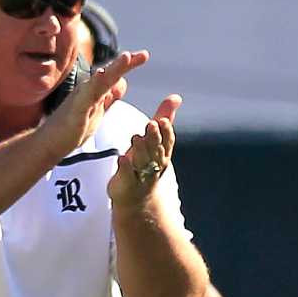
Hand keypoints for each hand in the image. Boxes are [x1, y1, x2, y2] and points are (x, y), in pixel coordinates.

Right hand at [43, 49, 144, 154]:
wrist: (48, 145)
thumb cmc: (70, 130)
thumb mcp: (96, 112)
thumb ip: (108, 98)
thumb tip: (122, 82)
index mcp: (94, 92)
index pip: (114, 75)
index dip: (128, 65)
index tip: (144, 55)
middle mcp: (87, 91)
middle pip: (110, 74)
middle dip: (126, 64)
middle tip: (144, 54)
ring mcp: (80, 99)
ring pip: (100, 81)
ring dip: (114, 69)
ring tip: (127, 57)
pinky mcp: (75, 110)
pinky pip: (86, 96)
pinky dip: (95, 85)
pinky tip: (102, 75)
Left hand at [109, 94, 180, 208]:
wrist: (136, 199)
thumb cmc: (146, 165)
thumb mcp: (156, 141)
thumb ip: (164, 118)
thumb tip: (176, 97)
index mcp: (162, 154)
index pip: (167, 141)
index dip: (166, 132)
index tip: (163, 120)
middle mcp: (154, 165)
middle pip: (156, 151)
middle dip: (155, 139)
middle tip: (151, 125)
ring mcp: (141, 176)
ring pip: (143, 162)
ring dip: (141, 151)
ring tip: (137, 138)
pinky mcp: (127, 184)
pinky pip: (127, 176)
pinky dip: (125, 168)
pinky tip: (122, 158)